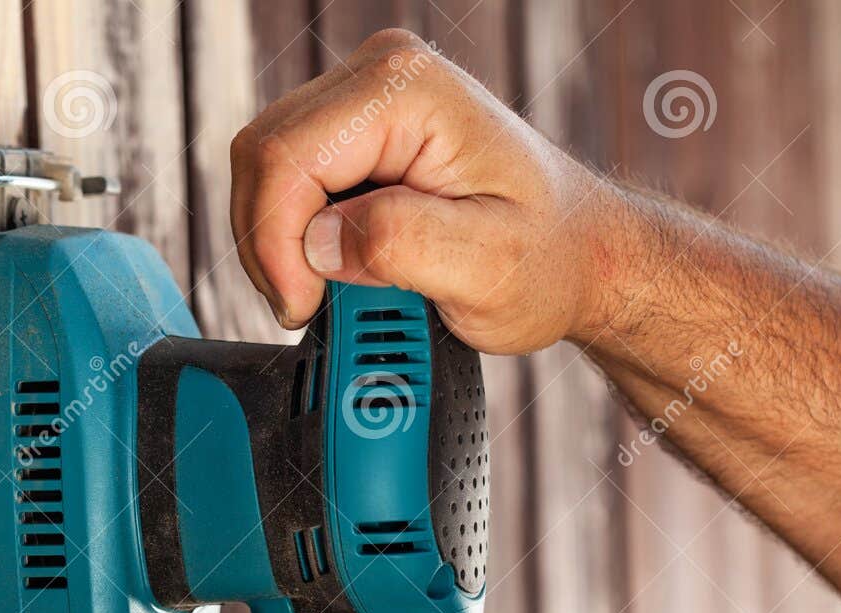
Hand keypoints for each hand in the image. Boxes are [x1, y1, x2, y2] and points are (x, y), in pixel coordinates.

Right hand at [229, 29, 620, 351]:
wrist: (577, 252)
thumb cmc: (549, 257)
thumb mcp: (487, 267)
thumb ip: (400, 245)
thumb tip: (318, 241)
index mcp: (406, 92)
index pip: (284, 156)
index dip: (275, 242)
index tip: (304, 306)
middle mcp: (380, 78)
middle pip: (263, 156)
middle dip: (272, 244)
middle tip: (311, 305)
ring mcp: (365, 99)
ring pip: (266, 169)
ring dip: (282, 244)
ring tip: (332, 290)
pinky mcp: (356, 132)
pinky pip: (288, 180)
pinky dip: (297, 236)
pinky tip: (340, 265)